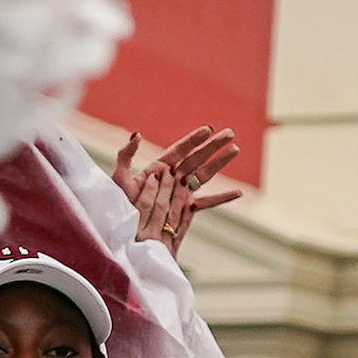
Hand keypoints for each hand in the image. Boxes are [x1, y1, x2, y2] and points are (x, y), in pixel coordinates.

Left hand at [111, 124, 246, 253]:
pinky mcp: (185, 208)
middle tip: (230, 132)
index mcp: (159, 167)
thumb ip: (126, 155)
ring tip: (235, 149)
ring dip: (221, 163)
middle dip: (214, 145)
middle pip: (198, 158)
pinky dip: (223, 198)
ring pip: (205, 175)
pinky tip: (238, 193)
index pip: (180, 149)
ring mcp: (181, 192)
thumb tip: (136, 134)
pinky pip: (207, 203)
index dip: (194, 139)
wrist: (125, 228)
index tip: (208, 129)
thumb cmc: (119, 203)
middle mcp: (173, 177)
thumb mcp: (119, 177)